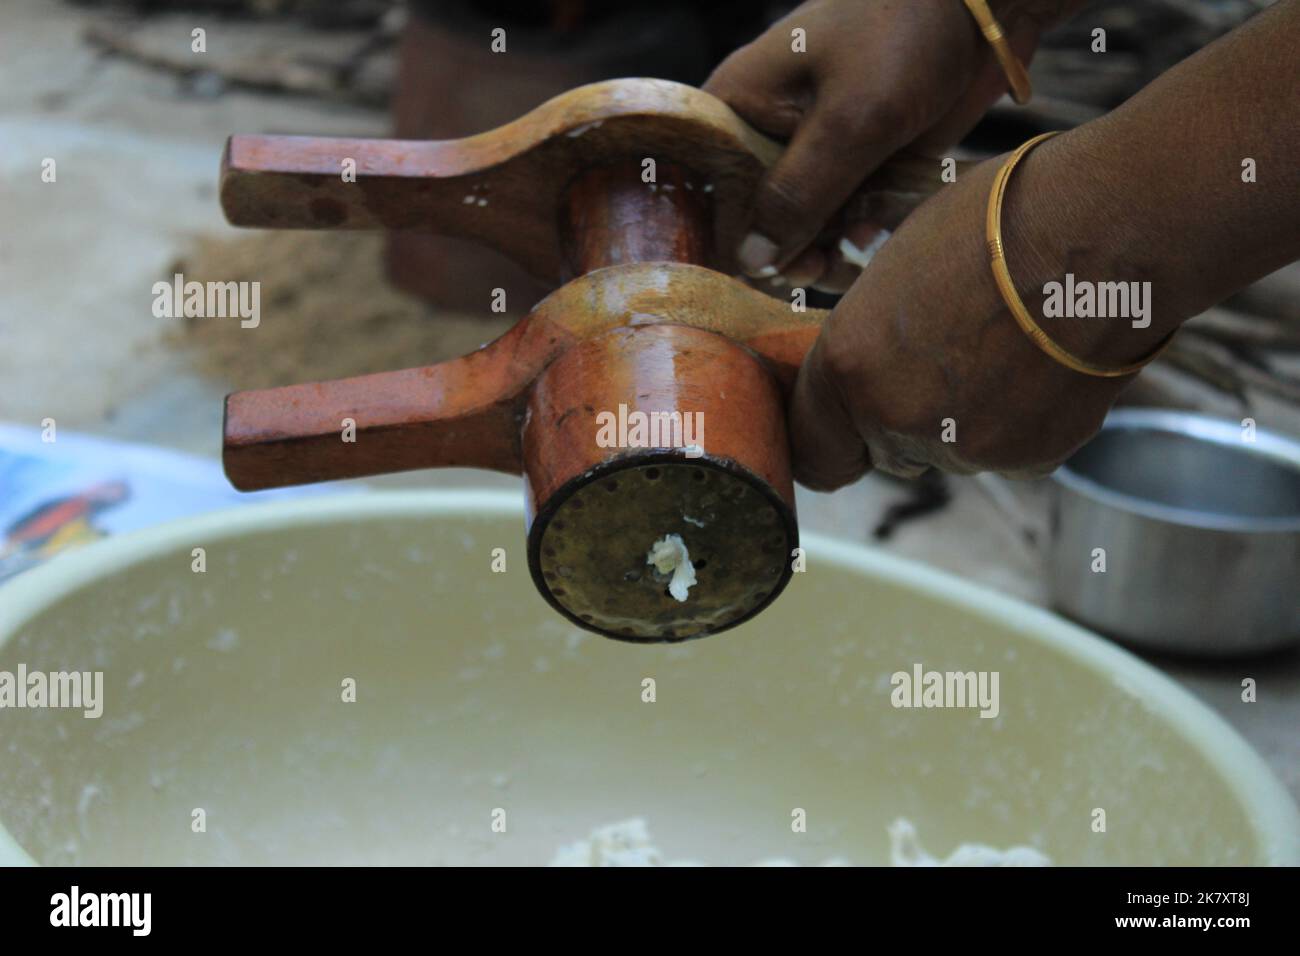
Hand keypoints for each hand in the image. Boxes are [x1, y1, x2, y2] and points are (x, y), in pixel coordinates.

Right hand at [704, 0, 1069, 290]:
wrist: (984, 11)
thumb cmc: (905, 36)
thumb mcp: (850, 120)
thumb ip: (799, 194)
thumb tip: (750, 261)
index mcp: (740, 103)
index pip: (705, 183)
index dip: (721, 232)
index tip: (754, 270)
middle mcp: (767, 130)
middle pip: (752, 215)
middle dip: (782, 250)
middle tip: (813, 270)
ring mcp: (813, 151)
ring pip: (799, 226)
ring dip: (825, 248)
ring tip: (852, 249)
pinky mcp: (854, 166)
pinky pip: (840, 218)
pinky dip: (856, 233)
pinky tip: (875, 233)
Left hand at [787, 131, 1175, 485]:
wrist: (1107, 230)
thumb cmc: (996, 221)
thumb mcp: (894, 268)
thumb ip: (867, 337)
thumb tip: (861, 368)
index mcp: (849, 366)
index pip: (810, 448)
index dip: (826, 435)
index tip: (841, 422)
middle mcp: (898, 419)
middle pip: (878, 452)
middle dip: (894, 422)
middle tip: (936, 362)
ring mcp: (968, 448)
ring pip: (944, 453)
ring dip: (957, 421)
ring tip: (998, 348)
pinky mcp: (1032, 459)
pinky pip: (1005, 453)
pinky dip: (1015, 423)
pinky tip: (1039, 364)